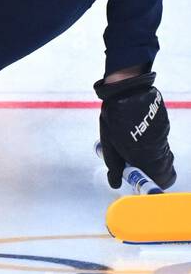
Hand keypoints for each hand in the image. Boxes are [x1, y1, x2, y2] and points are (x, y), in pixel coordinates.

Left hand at [94, 70, 175, 188]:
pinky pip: (159, 137)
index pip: (161, 177)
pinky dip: (150, 138)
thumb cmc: (114, 119)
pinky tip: (137, 128)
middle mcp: (158, 147)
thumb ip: (114, 166)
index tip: (140, 176)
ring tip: (130, 139)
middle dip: (148, 166)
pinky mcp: (163, 122)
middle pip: (161, 165)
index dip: (152, 180)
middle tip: (130, 158)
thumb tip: (115, 183)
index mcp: (144, 157)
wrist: (125, 91)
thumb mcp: (109, 145)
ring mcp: (163, 134)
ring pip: (160, 150)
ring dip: (148, 151)